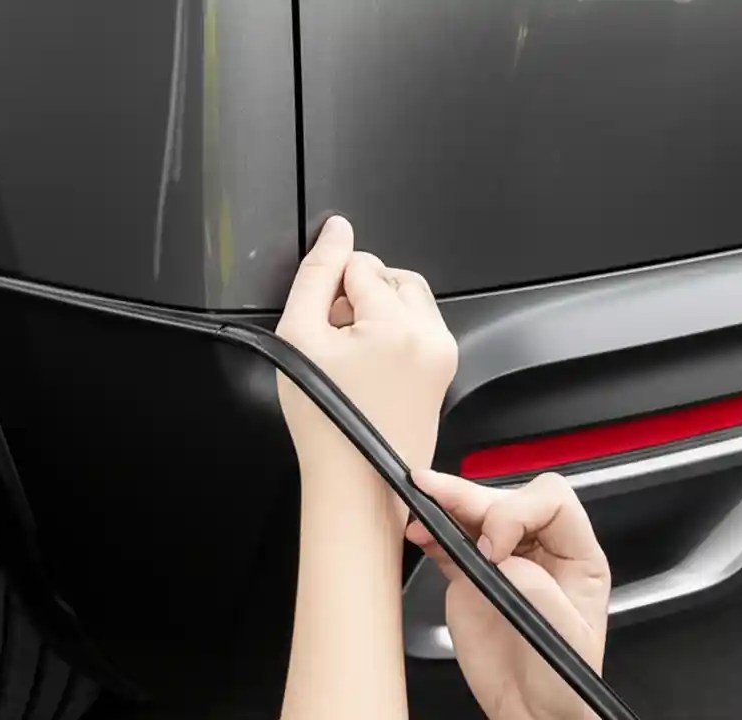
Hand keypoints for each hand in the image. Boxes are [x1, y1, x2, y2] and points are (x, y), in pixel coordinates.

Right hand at [275, 216, 457, 521]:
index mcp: (397, 324)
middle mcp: (429, 335)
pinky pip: (418, 327)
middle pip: (390, 276)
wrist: (358, 482)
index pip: (360, 263)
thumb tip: (336, 231)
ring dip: (377, 312)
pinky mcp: (443, 370)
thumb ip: (315, 273)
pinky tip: (369, 369)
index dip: (329, 290)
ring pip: (406, 298)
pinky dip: (393, 335)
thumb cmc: (327, 424)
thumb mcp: (298, 337)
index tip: (321, 327)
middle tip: (334, 338)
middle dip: (359, 295)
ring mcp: (441, 353)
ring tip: (351, 355)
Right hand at [406, 471, 610, 719]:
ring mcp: (503, 560)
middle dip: (474, 499)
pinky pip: (450, 540)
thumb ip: (530, 581)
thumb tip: (490, 550)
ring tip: (421, 493)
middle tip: (443, 507)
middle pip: (508, 498)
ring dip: (447, 502)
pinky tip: (418, 530)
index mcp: (576, 555)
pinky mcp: (471, 575)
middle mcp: (541, 549)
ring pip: (476, 513)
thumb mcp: (561, 629)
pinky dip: (432, 531)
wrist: (530, 711)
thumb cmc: (563, 680)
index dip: (517, 512)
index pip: (552, 502)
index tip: (496, 549)